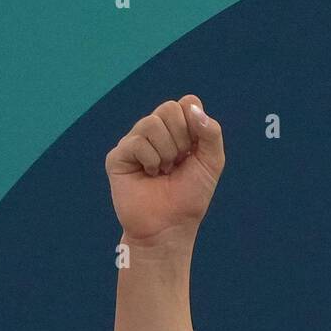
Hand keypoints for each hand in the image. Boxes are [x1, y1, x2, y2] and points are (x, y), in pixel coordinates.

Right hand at [105, 95, 225, 247]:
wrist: (169, 228)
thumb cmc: (189, 198)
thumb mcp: (211, 163)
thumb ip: (211, 132)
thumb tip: (191, 107)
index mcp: (177, 129)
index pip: (187, 103)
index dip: (194, 126)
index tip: (193, 152)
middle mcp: (154, 131)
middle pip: (169, 109)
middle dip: (181, 141)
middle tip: (176, 165)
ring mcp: (135, 141)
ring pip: (152, 123)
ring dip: (166, 153)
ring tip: (163, 172)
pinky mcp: (118, 155)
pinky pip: (137, 142)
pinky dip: (150, 161)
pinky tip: (148, 175)